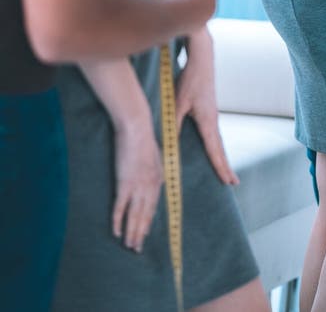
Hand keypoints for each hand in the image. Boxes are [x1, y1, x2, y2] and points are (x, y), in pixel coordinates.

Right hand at [112, 114, 163, 252]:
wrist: (137, 128)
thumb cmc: (143, 137)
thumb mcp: (154, 155)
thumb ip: (153, 169)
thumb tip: (152, 177)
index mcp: (159, 179)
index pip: (153, 206)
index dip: (148, 221)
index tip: (144, 233)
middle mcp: (151, 186)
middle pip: (146, 215)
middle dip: (141, 232)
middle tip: (137, 248)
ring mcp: (138, 186)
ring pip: (135, 215)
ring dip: (132, 232)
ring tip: (129, 246)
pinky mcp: (125, 183)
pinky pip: (121, 207)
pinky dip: (118, 221)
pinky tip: (116, 231)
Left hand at [175, 28, 238, 185]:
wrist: (202, 59)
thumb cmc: (190, 80)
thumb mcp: (177, 102)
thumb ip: (173, 122)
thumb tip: (167, 143)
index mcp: (208, 121)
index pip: (215, 150)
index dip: (220, 167)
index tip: (228, 181)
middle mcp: (213, 119)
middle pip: (220, 148)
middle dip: (224, 166)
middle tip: (232, 183)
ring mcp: (212, 114)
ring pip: (217, 140)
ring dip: (220, 155)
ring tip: (224, 170)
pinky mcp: (209, 109)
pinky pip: (213, 132)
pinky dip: (215, 144)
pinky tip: (212, 147)